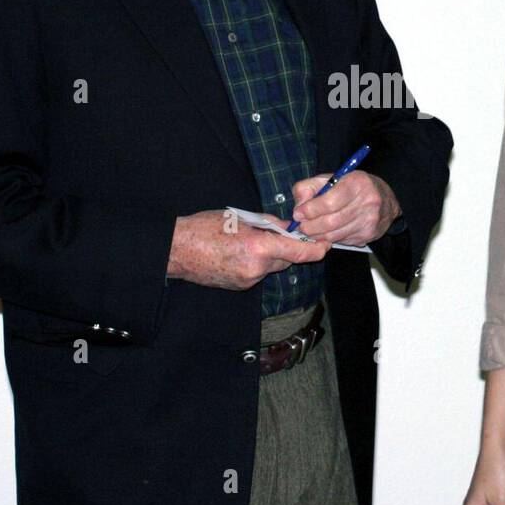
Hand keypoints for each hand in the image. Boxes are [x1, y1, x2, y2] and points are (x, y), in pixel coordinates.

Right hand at [166, 209, 329, 289]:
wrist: (178, 251)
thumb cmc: (205, 228)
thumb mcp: (241, 217)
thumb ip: (268, 224)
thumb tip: (286, 228)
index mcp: (258, 247)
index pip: (298, 252)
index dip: (315, 249)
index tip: (326, 246)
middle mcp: (256, 268)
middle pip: (286, 260)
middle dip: (287, 248)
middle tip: (276, 234)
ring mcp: (248, 280)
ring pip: (271, 267)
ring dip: (269, 256)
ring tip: (247, 242)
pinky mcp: (240, 287)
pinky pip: (258, 274)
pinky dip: (256, 264)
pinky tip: (238, 254)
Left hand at [289, 171, 399, 246]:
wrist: (385, 199)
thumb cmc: (353, 187)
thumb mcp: (331, 178)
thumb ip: (309, 188)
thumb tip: (298, 209)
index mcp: (357, 183)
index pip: (329, 202)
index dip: (310, 210)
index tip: (299, 213)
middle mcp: (367, 202)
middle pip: (330, 222)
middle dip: (310, 226)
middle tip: (301, 225)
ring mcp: (369, 221)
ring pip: (334, 236)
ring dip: (317, 235)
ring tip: (310, 229)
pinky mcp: (368, 236)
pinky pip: (341, 241)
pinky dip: (330, 239)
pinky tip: (328, 231)